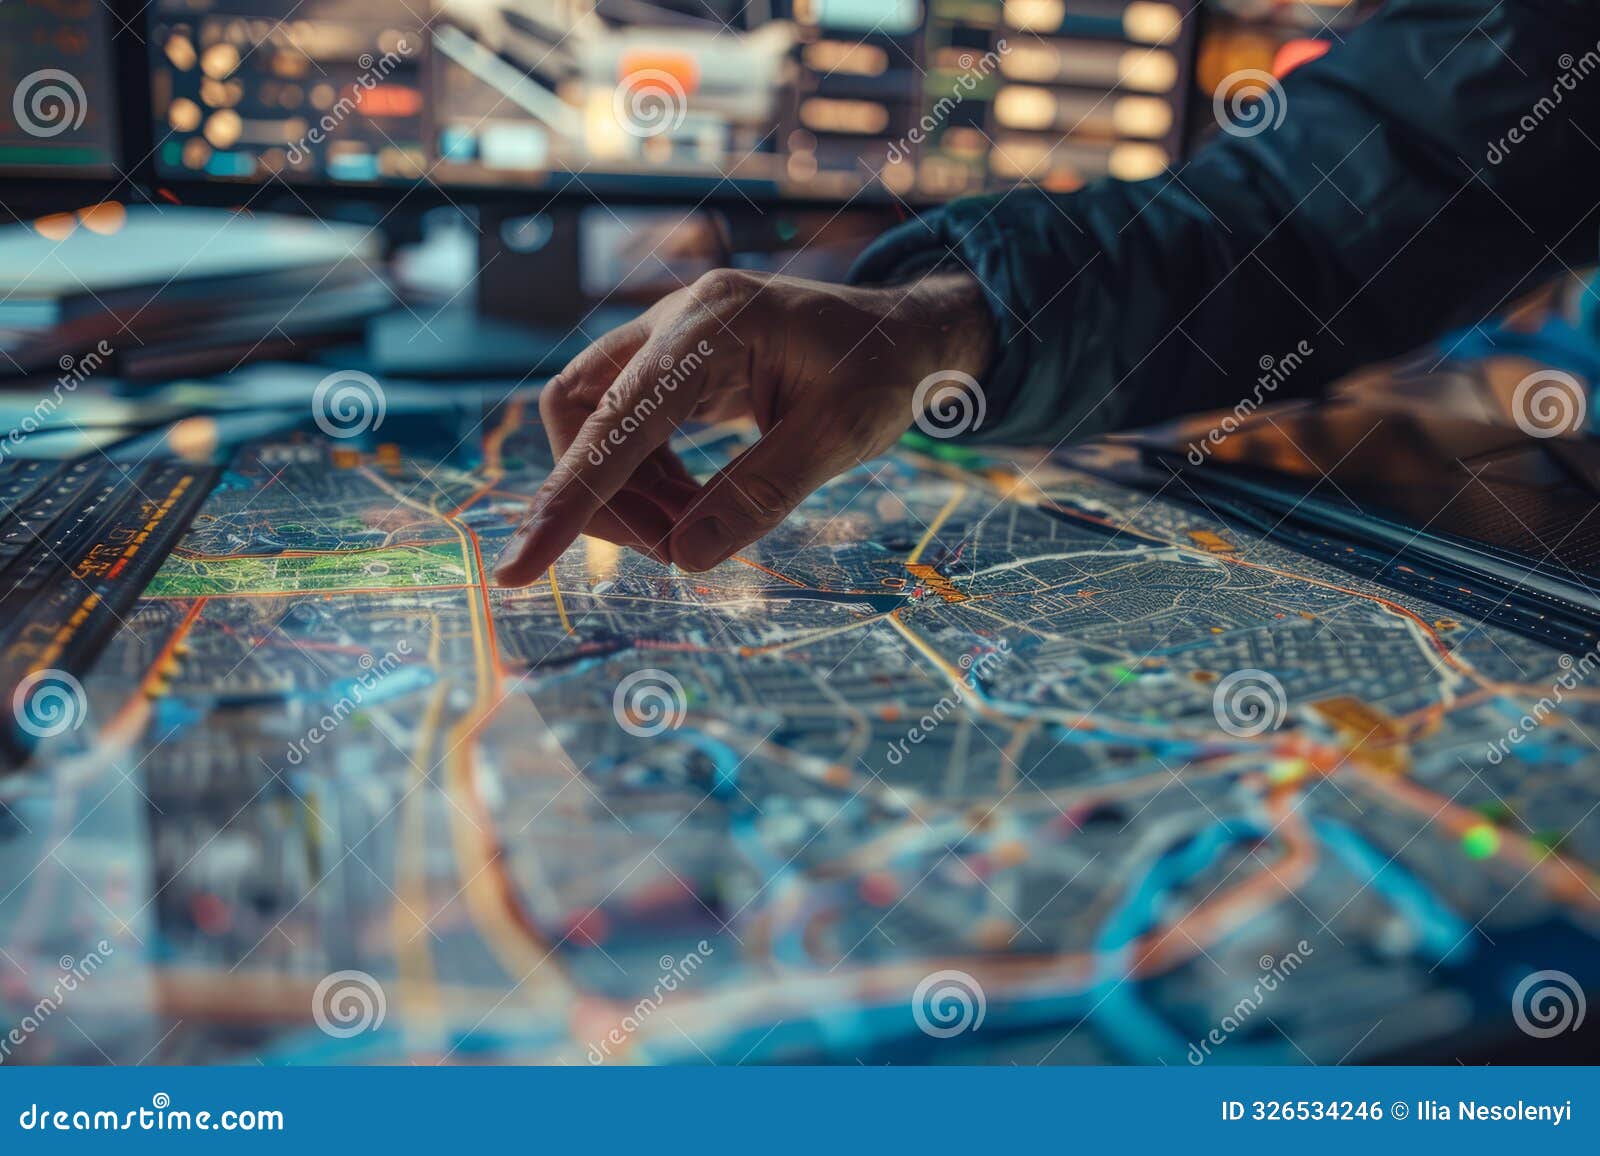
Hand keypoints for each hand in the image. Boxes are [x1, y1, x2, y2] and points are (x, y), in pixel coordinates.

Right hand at [491, 268, 993, 585]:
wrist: (907, 335)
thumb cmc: (883, 375)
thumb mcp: (842, 437)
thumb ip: (763, 493)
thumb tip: (685, 559)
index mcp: (715, 322)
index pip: (617, 417)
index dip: (568, 497)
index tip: (516, 567)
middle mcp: (675, 320)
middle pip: (579, 411)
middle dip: (602, 494)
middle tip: (674, 550)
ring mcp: (668, 340)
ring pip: (595, 426)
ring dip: (627, 495)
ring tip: (692, 534)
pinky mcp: (673, 367)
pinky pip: (626, 430)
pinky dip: (646, 482)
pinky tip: (694, 509)